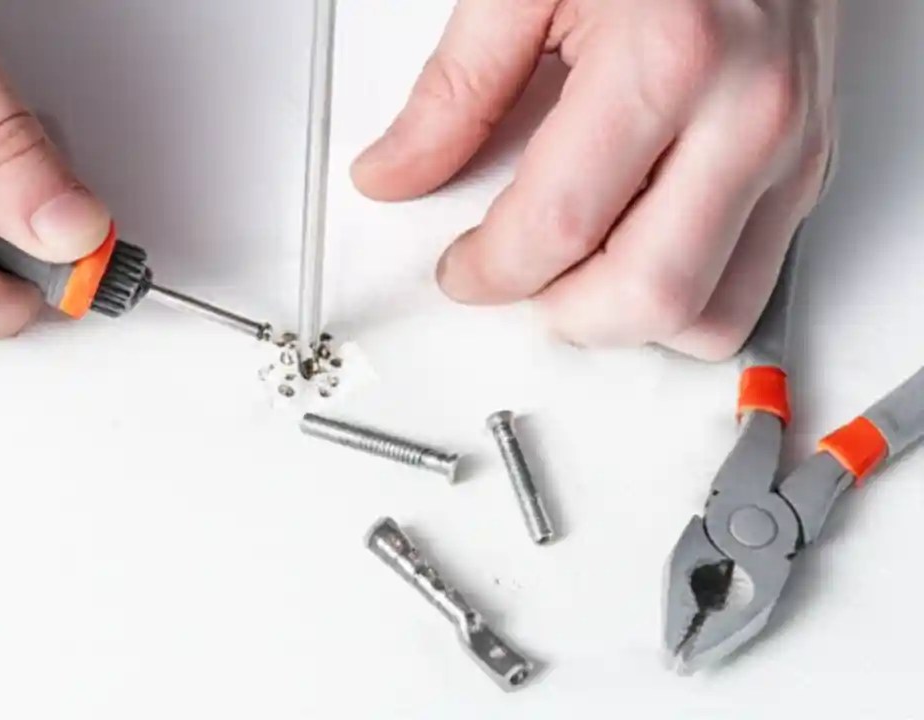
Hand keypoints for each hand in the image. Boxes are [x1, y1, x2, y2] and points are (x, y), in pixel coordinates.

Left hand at [353, 0, 837, 359]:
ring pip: (713, 316)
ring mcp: (790, 147)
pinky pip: (749, 283)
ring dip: (625, 322)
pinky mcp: (808, 166)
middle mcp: (748, 112)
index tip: (462, 267)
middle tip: (512, 281)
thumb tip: (396, 172)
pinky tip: (631, 255)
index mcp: (670, 56)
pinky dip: (682, 299)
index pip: (561, 225)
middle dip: (558, 313)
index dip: (491, 268)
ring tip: (572, 279)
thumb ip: (455, 89)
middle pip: (647, 295)